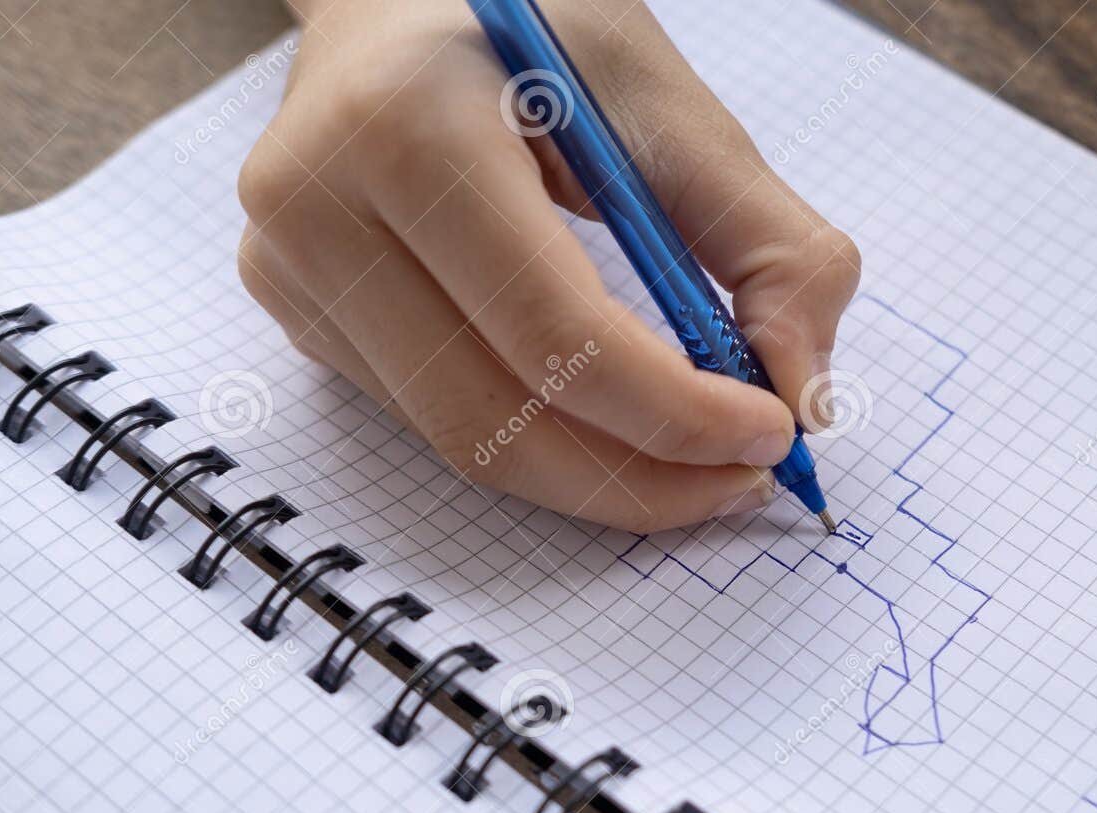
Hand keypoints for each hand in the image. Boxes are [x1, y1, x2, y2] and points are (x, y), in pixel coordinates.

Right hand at [237, 0, 859, 531]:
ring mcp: (291, 271)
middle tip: (738, 483)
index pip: (552, 329)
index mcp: (408, 125)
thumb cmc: (538, 32)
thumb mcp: (669, 102)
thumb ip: (767, 244)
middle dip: (638, 479)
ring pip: (464, 442)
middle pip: (496, 420)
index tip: (769, 434)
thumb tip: (805, 400)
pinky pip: (438, 420)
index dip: (673, 410)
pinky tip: (609, 423)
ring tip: (692, 467)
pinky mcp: (299, 315)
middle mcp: (317, 207)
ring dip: (595, 479)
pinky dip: (542, 443)